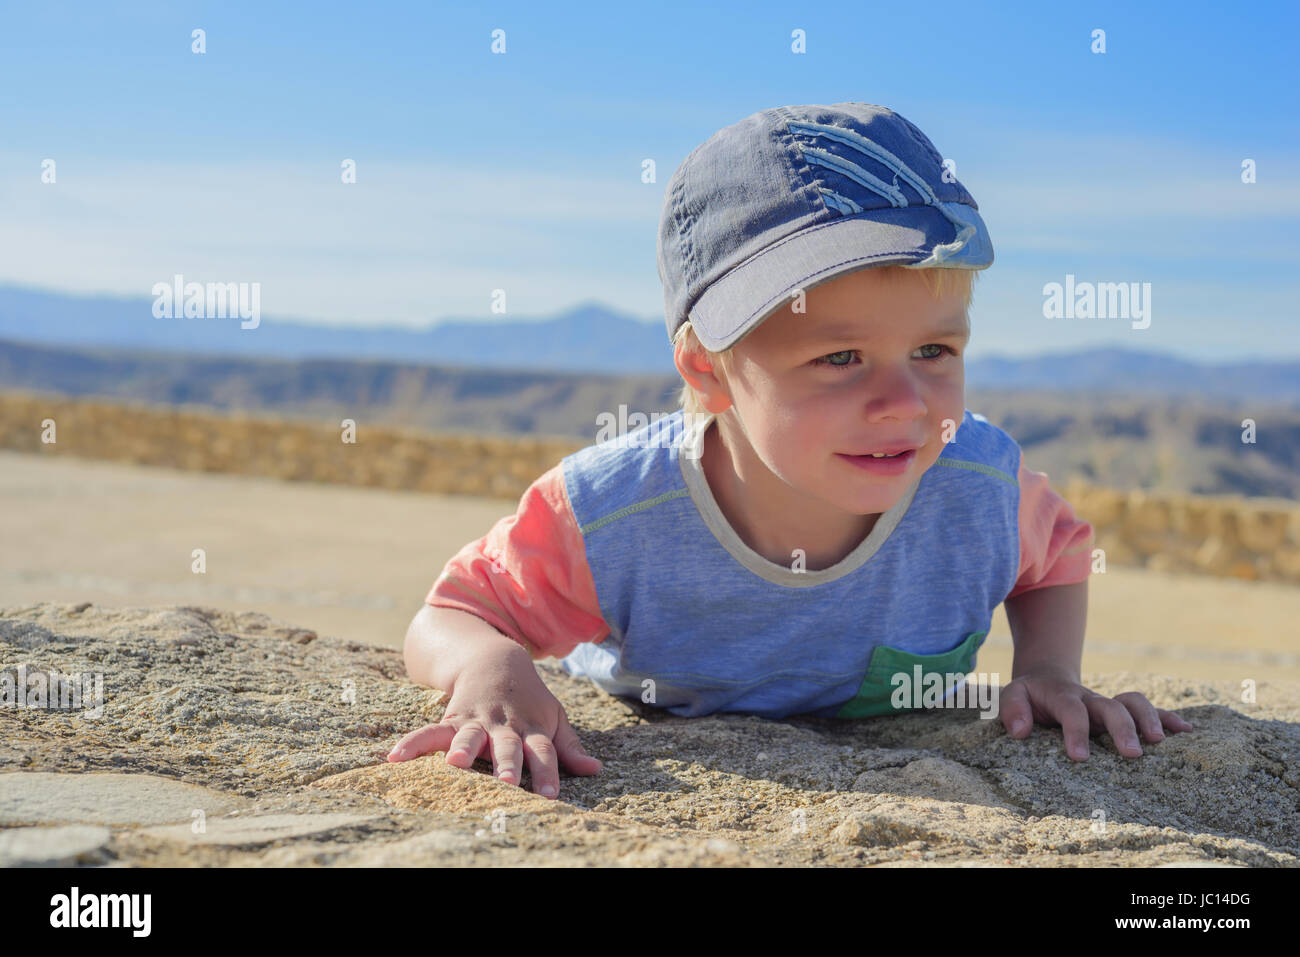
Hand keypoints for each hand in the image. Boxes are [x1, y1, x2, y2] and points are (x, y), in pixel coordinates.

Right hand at [386, 648, 601, 797]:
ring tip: (455, 764)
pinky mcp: (452, 719)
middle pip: (508, 746)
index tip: (550, 795)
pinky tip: (393, 757)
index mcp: (531, 728)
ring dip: (464, 750)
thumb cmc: (529, 700)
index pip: (543, 752)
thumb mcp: (554, 717)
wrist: (495, 660)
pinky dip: (413, 743)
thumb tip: (596, 770)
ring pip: (470, 737)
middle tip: (507, 782)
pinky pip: (430, 732)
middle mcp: (504, 726)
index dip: (547, 772)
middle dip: (507, 763)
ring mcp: (476, 722)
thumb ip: (569, 747)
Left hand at [999, 668, 1193, 759]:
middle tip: (1132, 754)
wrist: (1047, 679)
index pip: (1071, 711)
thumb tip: (1020, 731)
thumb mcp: (1012, 696)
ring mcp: (1108, 704)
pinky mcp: (1122, 711)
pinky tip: (1187, 732)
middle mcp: (1090, 699)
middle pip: (1110, 706)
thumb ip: (1012, 710)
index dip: (1076, 732)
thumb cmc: (1029, 696)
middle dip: (1123, 728)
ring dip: (1150, 718)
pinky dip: (1169, 717)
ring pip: (1134, 702)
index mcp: (1062, 696)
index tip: (1080, 758)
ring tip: (1161, 742)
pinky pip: (1149, 710)